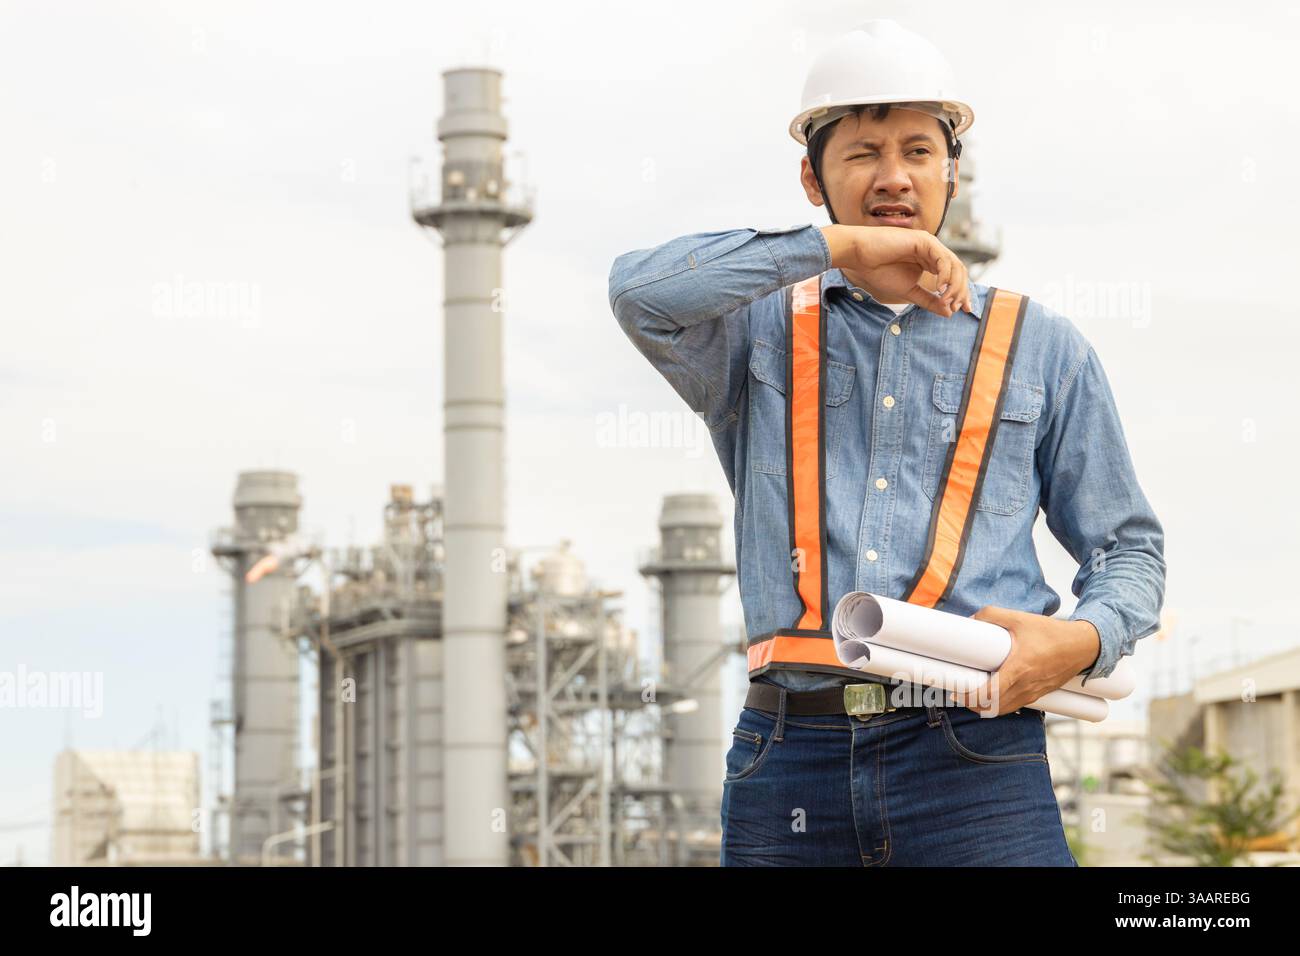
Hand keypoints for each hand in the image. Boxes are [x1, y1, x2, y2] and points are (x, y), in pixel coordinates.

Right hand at [820, 224, 971, 316]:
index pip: (954, 277)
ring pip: (955, 264)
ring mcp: (931, 245)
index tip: (963, 310)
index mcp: (930, 262)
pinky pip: (943, 259)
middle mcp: (934, 252)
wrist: (861, 256)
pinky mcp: (925, 241)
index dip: (961, 293)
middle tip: (957, 307)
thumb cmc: (879, 270)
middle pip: (959, 271)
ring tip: (947, 300)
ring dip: (954, 285)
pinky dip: (945, 274)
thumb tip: (949, 312)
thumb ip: (929, 300)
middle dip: (961, 290)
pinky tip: (940, 288)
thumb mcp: (909, 292)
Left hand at [947, 606, 1100, 716]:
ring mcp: (1034, 693)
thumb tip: (972, 618)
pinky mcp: (1039, 695)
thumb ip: (992, 615)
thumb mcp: (1019, 618)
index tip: (956, 690)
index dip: (969, 696)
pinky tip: (993, 693)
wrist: (1083, 646)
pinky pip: (1015, 706)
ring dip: (986, 706)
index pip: (990, 694)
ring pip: (1003, 710)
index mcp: (1019, 669)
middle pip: (993, 708)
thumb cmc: (1052, 633)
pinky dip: (1000, 704)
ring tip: (972, 693)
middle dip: (972, 703)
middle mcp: (1026, 686)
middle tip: (959, 691)